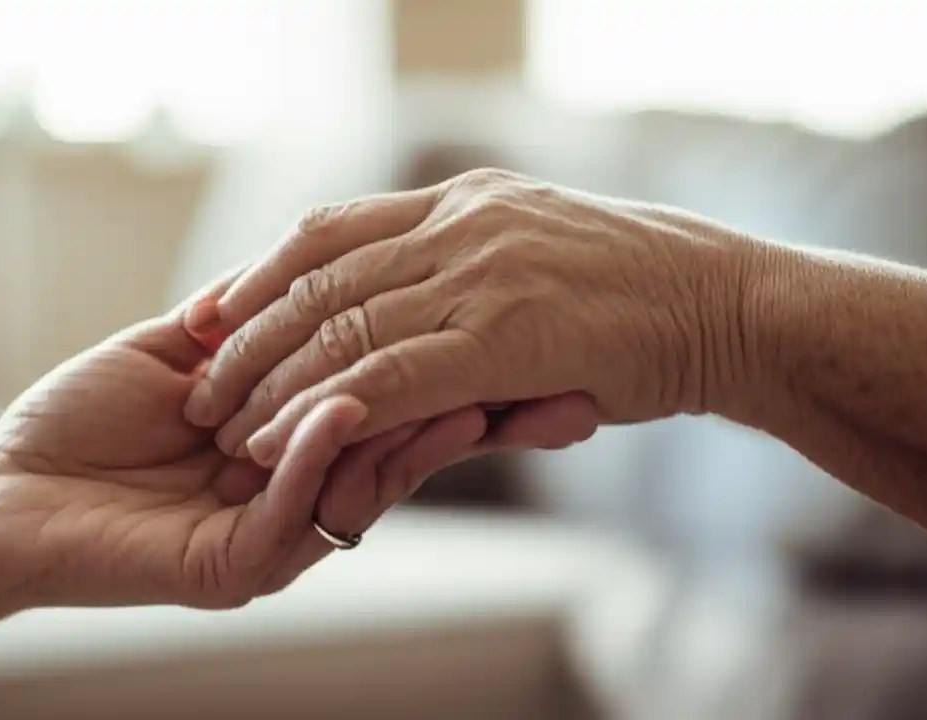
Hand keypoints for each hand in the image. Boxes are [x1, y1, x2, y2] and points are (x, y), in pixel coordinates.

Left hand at [0, 282, 503, 611]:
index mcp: (294, 443)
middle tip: (563, 392)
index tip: (522, 327)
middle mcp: (298, 494)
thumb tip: (332, 272)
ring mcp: (272, 537)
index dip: (456, 369)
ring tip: (473, 391)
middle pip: (404, 451)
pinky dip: (319, 457)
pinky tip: (346, 408)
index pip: (395, 402)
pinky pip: (294, 515)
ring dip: (416, 433)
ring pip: (365, 488)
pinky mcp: (234, 569)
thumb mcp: (184, 351)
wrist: (5, 491)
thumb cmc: (86, 417)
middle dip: (482, 420)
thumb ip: (254, 325)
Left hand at [182, 168, 753, 466]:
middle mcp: (459, 226)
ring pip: (341, 327)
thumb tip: (418, 319)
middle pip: (318, 276)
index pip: (330, 227)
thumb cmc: (644, 292)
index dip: (262, 269)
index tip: (213, 308)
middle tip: (195, 377)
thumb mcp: (543, 253)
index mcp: (463, 201)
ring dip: (273, 381)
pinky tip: (287, 442)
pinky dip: (327, 411)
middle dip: (248, 332)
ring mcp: (481, 276)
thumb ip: (472, 274)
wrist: (730, 307)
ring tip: (224, 425)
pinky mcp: (504, 337)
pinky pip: (389, 375)